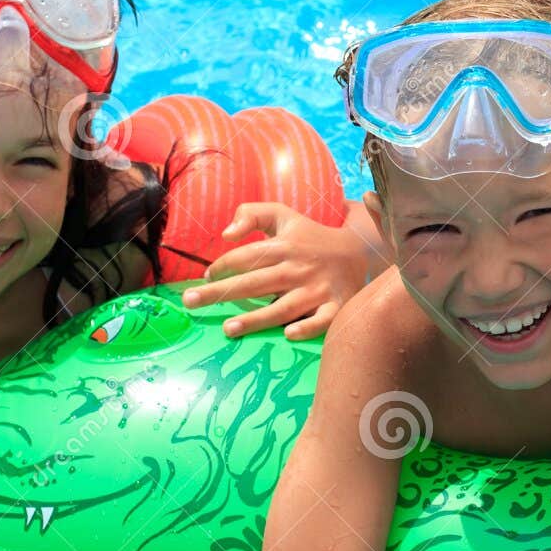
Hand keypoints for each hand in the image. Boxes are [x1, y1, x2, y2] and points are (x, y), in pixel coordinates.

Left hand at [182, 203, 373, 340]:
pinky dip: (307, 328)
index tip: (205, 277)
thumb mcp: (283, 216)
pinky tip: (288, 335)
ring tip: (228, 329)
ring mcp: (317, 290)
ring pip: (283, 307)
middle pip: (256, 282)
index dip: (222, 265)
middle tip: (190, 302)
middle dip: (221, 292)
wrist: (359, 249)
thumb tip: (225, 234)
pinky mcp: (336, 306)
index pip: (247, 256)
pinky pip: (322, 320)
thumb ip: (252, 214)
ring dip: (256, 318)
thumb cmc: (310, 236)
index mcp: (284, 246)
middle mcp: (298, 269)